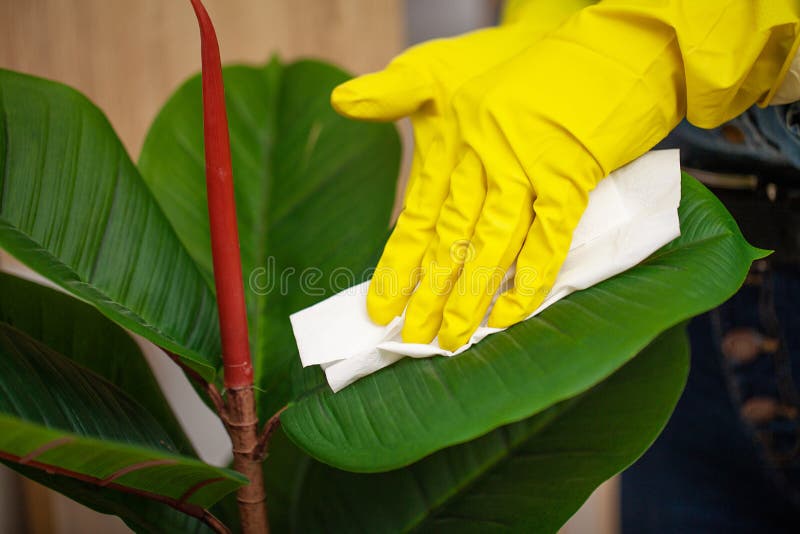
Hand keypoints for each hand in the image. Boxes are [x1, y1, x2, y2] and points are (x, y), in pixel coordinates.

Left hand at [331, 2, 588, 327]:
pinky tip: (510, 313)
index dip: (397, 267)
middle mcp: (482, 164)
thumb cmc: (523, 60)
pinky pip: (549, 237)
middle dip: (428, 294)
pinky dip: (532, 278)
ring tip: (452, 338)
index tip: (379, 309)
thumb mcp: (443, 63)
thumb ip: (393, 91)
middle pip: (449, 242)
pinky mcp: (571, 178)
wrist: (603, 45)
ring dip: (471, 296)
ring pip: (491, 246)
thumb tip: (338, 102)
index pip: (416, 219)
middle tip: (412, 338)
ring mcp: (527, 172)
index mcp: (450, 147)